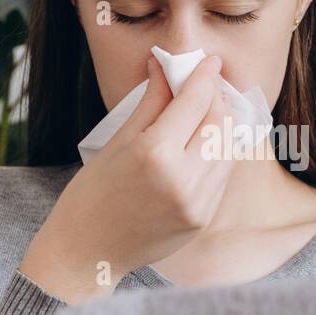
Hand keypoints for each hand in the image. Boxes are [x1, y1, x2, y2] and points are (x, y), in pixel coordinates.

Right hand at [18, 52, 235, 301]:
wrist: (88, 253)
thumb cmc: (91, 195)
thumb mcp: (117, 142)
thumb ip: (150, 103)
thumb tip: (164, 67)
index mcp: (155, 154)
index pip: (195, 101)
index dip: (204, 76)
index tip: (209, 61)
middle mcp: (183, 179)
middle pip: (220, 122)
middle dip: (216, 98)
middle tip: (206, 85)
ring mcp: (198, 203)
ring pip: (227, 148)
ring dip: (221, 125)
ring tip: (205, 112)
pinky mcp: (204, 219)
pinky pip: (222, 175)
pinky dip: (217, 153)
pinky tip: (202, 145)